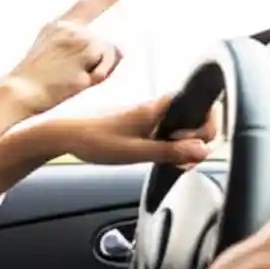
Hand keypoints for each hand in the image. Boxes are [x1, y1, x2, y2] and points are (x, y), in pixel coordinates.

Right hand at [0, 0, 130, 114]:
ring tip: (70, 78)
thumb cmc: (34, 79)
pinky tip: (76, 80)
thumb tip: (113, 51)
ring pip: (108, 55)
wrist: (21, 90)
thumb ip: (77, 47)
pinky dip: (98, 76)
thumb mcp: (50, 54)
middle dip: (100, 63)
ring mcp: (79, 38)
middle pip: (104, 44)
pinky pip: (107, 66)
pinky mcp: (87, 51)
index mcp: (58, 26)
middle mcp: (70, 28)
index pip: (86, 6)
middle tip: (71, 77)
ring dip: (96, 71)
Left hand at [64, 94, 216, 165]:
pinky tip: (157, 157)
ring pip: (179, 127)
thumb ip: (170, 151)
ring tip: (170, 161)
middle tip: (182, 159)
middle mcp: (156, 107)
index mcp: (158, 107)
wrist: (64, 133)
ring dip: (181, 145)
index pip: (202, 107)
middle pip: (194, 119)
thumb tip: (202, 150)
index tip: (192, 147)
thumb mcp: (135, 151)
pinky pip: (164, 131)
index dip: (205, 129)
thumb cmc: (94, 139)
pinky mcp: (139, 124)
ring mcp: (148, 115)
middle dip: (197, 140)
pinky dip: (168, 145)